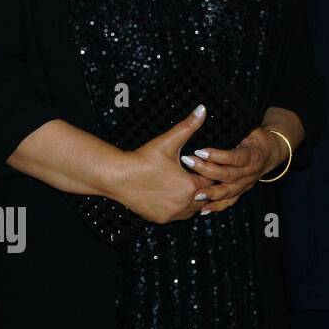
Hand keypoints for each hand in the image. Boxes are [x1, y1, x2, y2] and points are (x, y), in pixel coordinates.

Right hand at [109, 105, 208, 224]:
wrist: (116, 177)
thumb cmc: (141, 160)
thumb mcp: (168, 142)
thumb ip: (188, 126)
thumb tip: (202, 110)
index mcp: (190, 186)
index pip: (212, 181)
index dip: (209, 171)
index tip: (203, 164)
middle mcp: (184, 203)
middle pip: (205, 196)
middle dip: (202, 185)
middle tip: (196, 174)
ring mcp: (173, 214)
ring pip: (194, 208)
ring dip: (193, 197)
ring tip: (187, 184)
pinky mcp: (161, 219)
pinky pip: (179, 215)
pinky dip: (180, 206)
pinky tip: (176, 195)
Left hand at [178, 126, 286, 215]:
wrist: (272, 152)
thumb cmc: (257, 138)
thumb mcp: (249, 128)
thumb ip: (234, 128)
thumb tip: (208, 114)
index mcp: (252, 155)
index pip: (234, 157)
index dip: (218, 155)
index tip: (200, 151)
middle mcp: (249, 172)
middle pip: (228, 174)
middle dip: (207, 170)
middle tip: (189, 163)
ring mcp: (245, 184)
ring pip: (228, 191)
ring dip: (211, 193)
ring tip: (195, 194)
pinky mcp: (241, 191)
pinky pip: (229, 202)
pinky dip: (217, 207)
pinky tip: (203, 210)